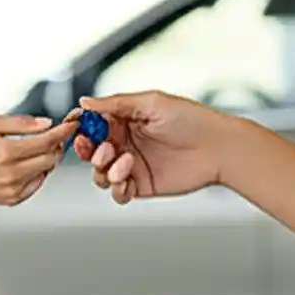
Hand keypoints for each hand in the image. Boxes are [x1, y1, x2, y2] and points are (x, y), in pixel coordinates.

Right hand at [0, 114, 77, 207]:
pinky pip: (36, 184)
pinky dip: (38, 172)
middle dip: (58, 143)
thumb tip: (46, 123)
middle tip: (55, 133)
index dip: (64, 130)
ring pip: (46, 171)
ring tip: (37, 146)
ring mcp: (13, 189)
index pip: (48, 140)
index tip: (73, 122)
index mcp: (7, 152)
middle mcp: (12, 173)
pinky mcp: (12, 199)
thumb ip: (19, 123)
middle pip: (52, 157)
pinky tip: (26, 162)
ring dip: (48, 157)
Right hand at [70, 91, 223, 204]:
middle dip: (89, 151)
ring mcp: (132, 166)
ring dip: (104, 169)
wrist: (219, 147)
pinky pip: (118, 192)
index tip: (76, 129)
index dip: (82, 128)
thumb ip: (116, 104)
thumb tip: (84, 102)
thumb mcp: (151, 102)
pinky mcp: (142, 185)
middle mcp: (126, 143)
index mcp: (126, 120)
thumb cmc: (191, 119)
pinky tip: (126, 178)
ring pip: (101, 173)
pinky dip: (116, 188)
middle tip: (100, 148)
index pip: (93, 125)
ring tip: (123, 161)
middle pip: (92, 151)